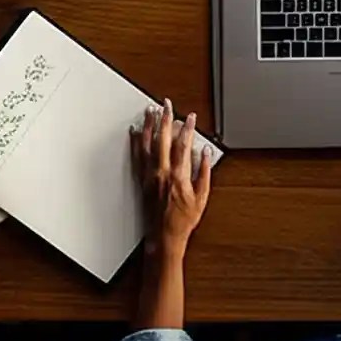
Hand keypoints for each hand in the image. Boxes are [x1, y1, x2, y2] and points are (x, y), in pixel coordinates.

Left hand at [131, 99, 212, 255]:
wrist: (164, 235)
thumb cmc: (183, 219)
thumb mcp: (202, 197)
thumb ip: (204, 172)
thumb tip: (204, 152)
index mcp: (178, 175)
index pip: (183, 145)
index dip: (188, 128)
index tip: (190, 116)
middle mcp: (161, 172)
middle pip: (163, 139)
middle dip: (166, 119)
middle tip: (166, 105)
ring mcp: (149, 175)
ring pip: (148, 145)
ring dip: (150, 126)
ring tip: (150, 111)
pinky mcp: (142, 180)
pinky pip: (137, 156)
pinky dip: (136, 142)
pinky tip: (135, 132)